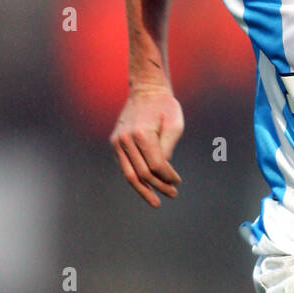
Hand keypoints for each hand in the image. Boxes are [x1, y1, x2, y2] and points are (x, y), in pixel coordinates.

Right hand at [110, 84, 183, 206]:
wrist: (146, 91)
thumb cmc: (165, 107)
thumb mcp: (174, 125)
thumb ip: (168, 149)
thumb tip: (163, 172)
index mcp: (142, 133)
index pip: (156, 165)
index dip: (168, 177)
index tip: (178, 181)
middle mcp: (126, 139)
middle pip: (143, 173)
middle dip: (159, 186)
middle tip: (172, 194)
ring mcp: (118, 142)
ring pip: (130, 174)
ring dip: (144, 190)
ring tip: (155, 202)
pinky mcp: (115, 143)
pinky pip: (125, 167)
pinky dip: (135, 179)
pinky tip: (146, 188)